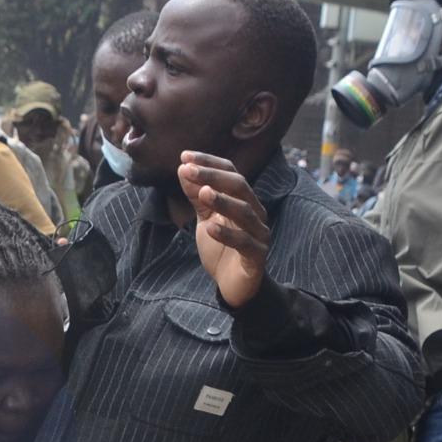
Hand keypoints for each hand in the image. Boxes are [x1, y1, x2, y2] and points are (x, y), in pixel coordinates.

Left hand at [179, 151, 269, 308]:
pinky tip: (210, 228)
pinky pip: (245, 243)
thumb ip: (197, 197)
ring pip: (245, 212)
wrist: (233, 285)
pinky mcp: (257, 257)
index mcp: (244, 200)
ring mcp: (259, 234)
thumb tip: (183, 168)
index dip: (209, 163)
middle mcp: (255, 213)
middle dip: (212, 176)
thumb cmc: (221, 248)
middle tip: (188, 170)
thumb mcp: (205, 218)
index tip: (184, 156)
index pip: (230, 173)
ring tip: (202, 193)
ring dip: (223, 201)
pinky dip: (228, 234)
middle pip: (239, 187)